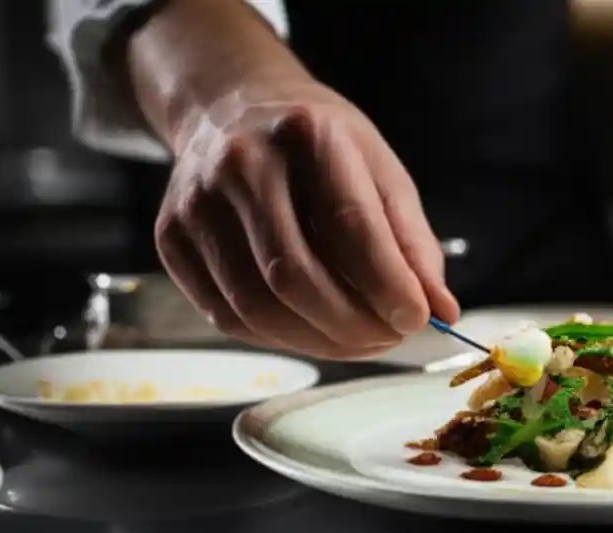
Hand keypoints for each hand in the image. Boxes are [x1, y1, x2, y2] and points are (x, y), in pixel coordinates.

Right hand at [154, 81, 458, 358]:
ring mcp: (196, 203)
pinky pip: (226, 317)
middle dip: (353, 326)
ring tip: (361, 341)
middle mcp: (241, 164)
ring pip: (257, 306)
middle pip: (295, 276)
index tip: (419, 318)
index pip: (349, 225)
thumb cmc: (321, 147)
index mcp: (305, 134)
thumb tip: (442, 310)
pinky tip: (314, 332)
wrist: (231, 109)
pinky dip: (279, 338)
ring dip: (319, 342)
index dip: (387, 284)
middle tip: (392, 338)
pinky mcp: (170, 238)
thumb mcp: (379, 170)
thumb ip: (412, 241)